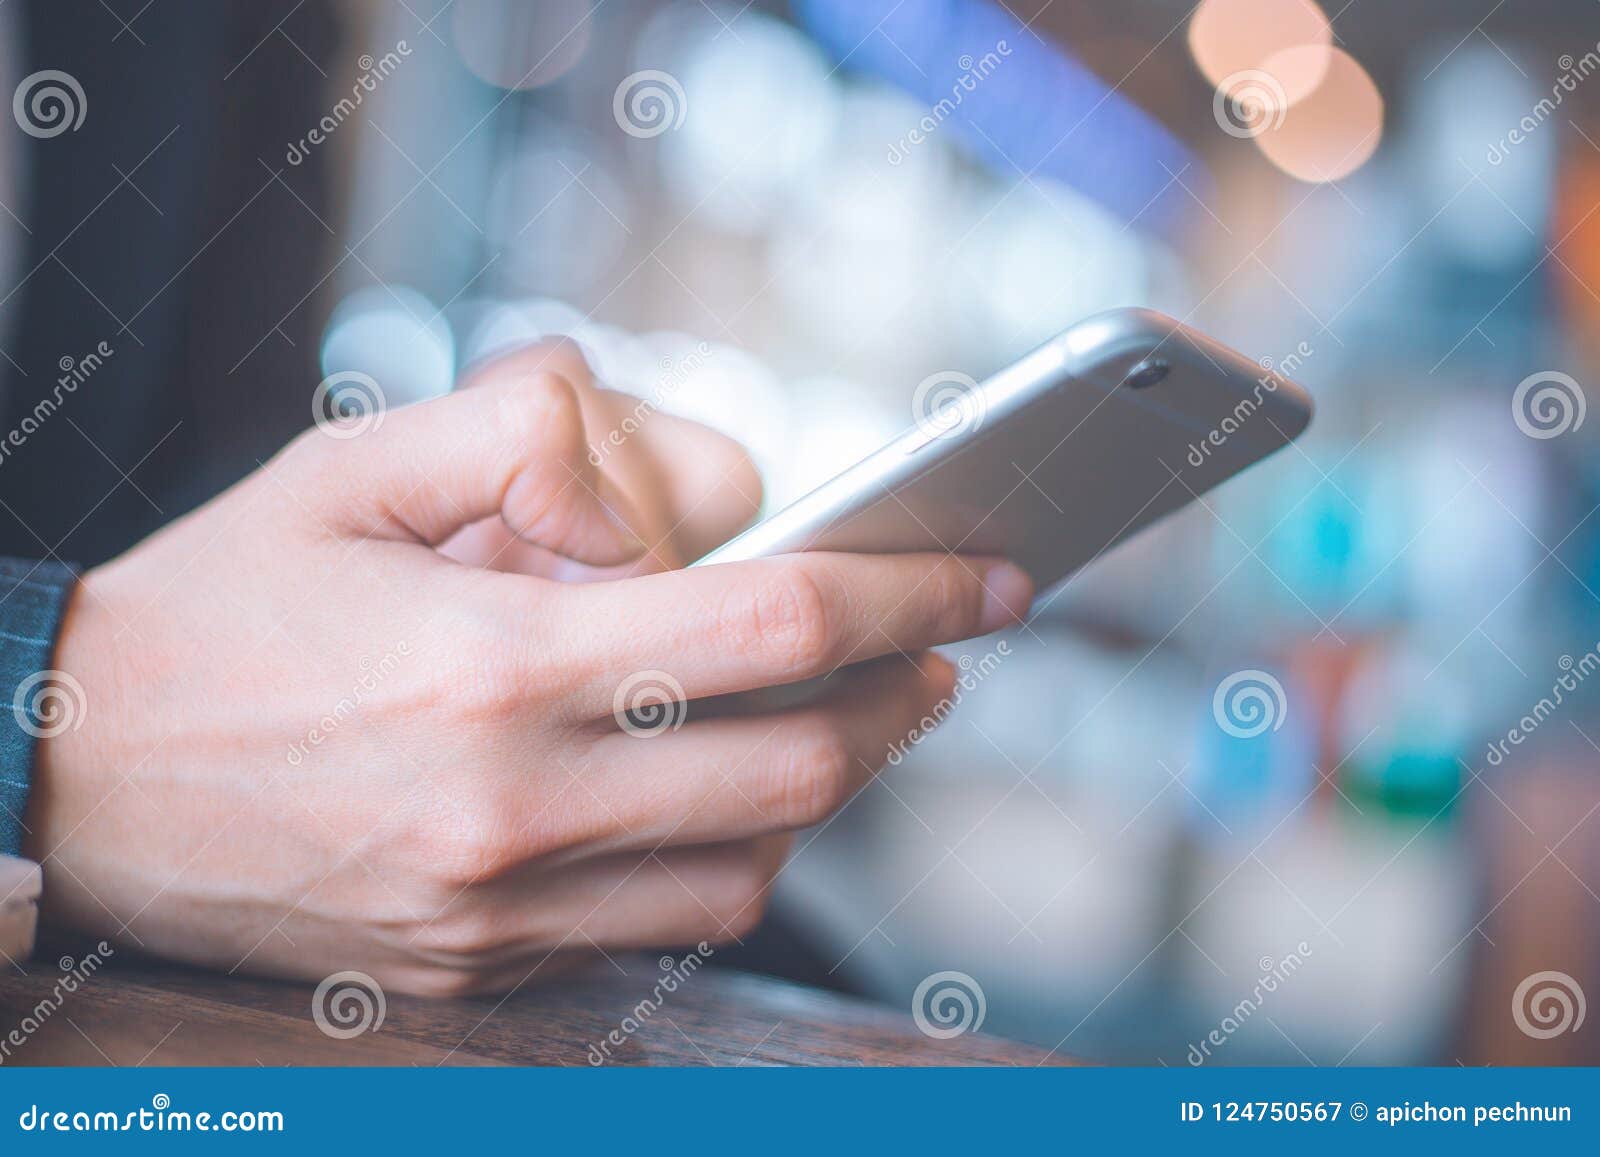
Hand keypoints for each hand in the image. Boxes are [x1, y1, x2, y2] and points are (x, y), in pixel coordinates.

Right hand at [23, 348, 1032, 994]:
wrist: (70, 775)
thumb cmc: (215, 612)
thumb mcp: (351, 471)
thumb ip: (528, 439)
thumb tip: (692, 474)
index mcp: (491, 669)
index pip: (771, 630)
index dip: (902, 593)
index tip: (987, 576)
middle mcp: (511, 806)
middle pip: (796, 763)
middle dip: (901, 696)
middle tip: (939, 647)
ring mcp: (497, 908)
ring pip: (750, 866)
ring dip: (830, 786)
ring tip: (847, 714)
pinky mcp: (476, 968)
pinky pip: (666, 932)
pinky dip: (734, 862)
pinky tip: (734, 798)